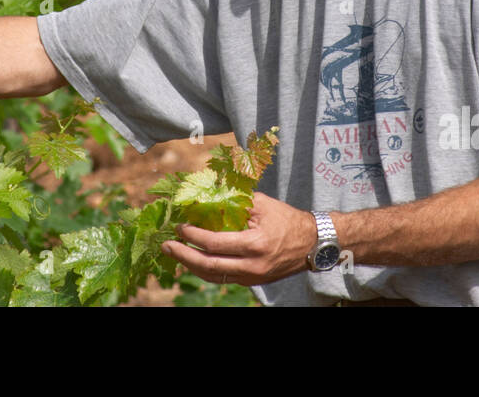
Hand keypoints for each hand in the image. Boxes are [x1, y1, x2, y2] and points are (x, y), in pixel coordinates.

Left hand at [161, 191, 316, 286]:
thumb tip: (206, 197)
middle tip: (166, 246)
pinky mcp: (252, 281)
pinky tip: (194, 260)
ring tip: (175, 254)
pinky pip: (224, 277)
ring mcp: (252, 277)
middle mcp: (252, 265)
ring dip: (191, 266)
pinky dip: (206, 269)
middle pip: (208, 266)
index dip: (193, 236)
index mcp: (254, 244)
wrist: (312, 243)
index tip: (180, 226)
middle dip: (183, 256)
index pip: (214, 244)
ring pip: (214, 276)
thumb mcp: (262, 204)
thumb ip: (235, 201)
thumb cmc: (286, 218)